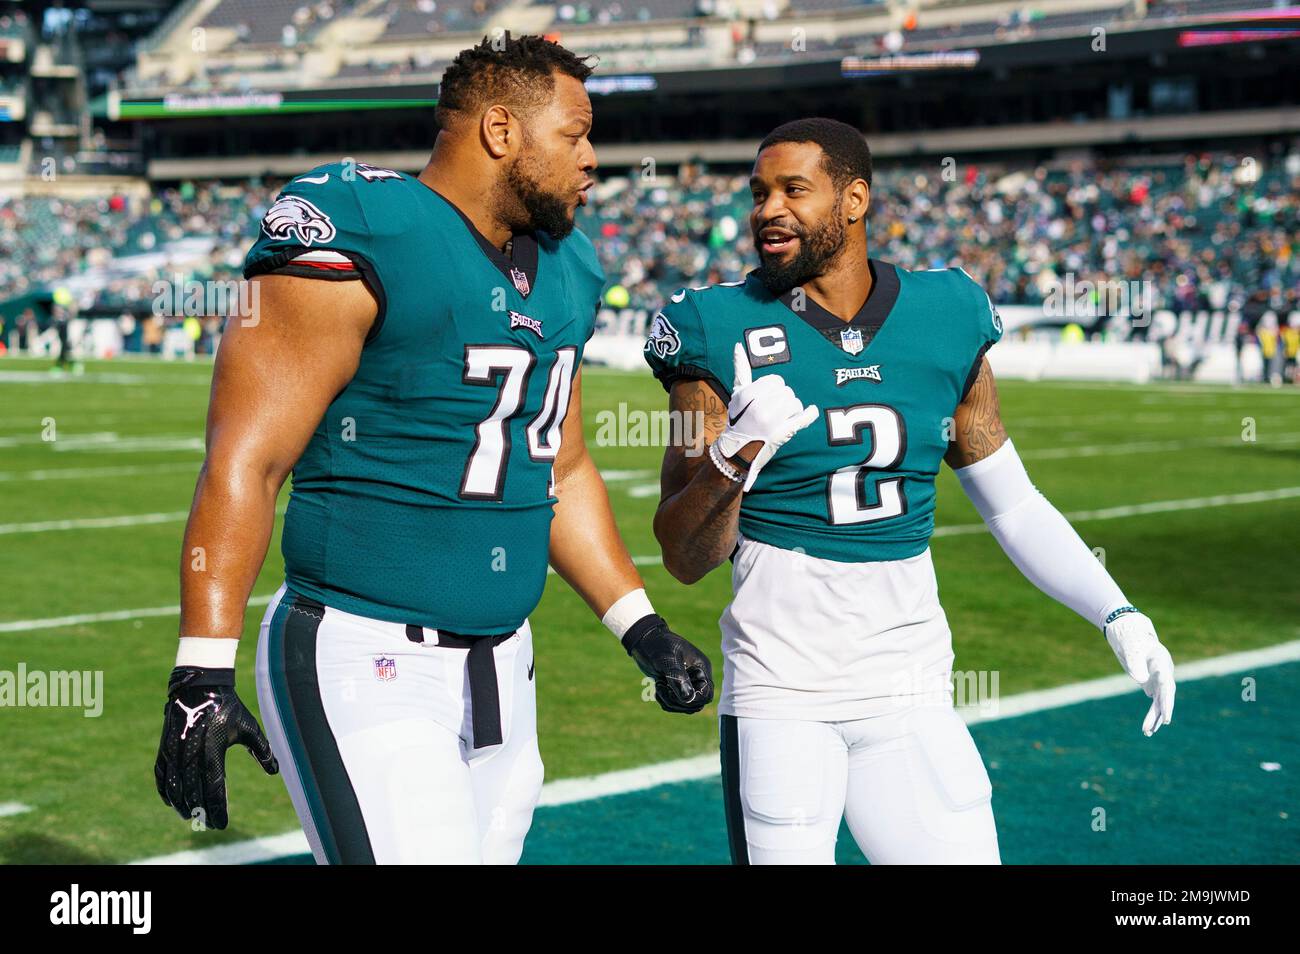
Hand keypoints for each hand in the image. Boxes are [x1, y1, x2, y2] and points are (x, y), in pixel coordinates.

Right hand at [154, 666, 278, 828]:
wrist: (201, 685)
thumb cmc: (229, 707)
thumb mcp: (249, 728)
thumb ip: (262, 750)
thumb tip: (275, 771)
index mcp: (213, 751)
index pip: (215, 789)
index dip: (217, 809)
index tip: (221, 824)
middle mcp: (192, 753)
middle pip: (193, 793)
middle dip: (200, 812)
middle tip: (207, 823)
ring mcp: (176, 750)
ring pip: (175, 787)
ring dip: (181, 805)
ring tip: (190, 816)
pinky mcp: (166, 745)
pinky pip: (161, 773)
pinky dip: (165, 790)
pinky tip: (171, 801)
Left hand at [622, 615, 713, 713]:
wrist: (644, 639)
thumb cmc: (658, 645)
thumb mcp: (668, 660)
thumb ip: (678, 679)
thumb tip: (688, 699)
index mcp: (700, 668)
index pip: (706, 693)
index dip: (693, 698)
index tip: (675, 692)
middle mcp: (696, 677)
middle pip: (696, 703)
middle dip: (678, 702)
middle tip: (663, 689)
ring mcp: (686, 683)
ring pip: (685, 705)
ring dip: (670, 702)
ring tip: (659, 686)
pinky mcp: (675, 687)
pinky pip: (675, 704)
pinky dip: (665, 701)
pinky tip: (657, 688)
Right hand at [713, 343, 817, 491]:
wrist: (738, 450)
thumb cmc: (739, 419)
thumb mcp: (737, 394)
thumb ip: (740, 369)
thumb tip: (738, 345)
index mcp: (749, 394)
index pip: (776, 381)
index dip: (775, 389)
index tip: (767, 399)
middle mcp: (760, 406)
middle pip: (787, 391)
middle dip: (783, 400)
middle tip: (772, 412)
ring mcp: (773, 420)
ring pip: (796, 403)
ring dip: (792, 410)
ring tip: (780, 418)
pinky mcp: (784, 433)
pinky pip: (804, 418)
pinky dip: (809, 414)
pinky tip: (810, 411)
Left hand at [1104, 612, 1174, 736]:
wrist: (1130, 635)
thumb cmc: (1130, 639)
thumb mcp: (1130, 648)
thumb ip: (1135, 663)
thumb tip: (1140, 681)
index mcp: (1161, 661)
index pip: (1166, 681)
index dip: (1167, 695)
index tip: (1166, 706)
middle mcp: (1164, 672)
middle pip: (1167, 693)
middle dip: (1164, 708)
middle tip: (1163, 722)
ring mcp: (1159, 680)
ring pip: (1160, 701)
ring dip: (1155, 717)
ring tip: (1147, 732)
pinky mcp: (1153, 686)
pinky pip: (1154, 703)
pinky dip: (1151, 715)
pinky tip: (1148, 729)